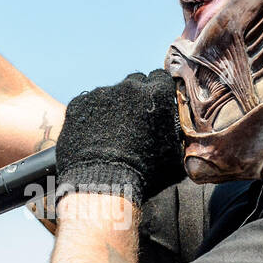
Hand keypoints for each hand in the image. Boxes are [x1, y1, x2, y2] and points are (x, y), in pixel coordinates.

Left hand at [55, 69, 183, 206]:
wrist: (103, 185)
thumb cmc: (145, 174)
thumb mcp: (174, 156)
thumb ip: (179, 136)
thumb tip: (184, 134)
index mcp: (157, 94)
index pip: (160, 78)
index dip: (158, 92)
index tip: (155, 105)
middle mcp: (129, 87)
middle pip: (135, 82)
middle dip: (136, 96)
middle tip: (134, 120)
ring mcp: (101, 94)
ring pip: (110, 94)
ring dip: (113, 107)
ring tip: (111, 134)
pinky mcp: (78, 104)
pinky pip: (88, 105)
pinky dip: (91, 116)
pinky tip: (93, 137)